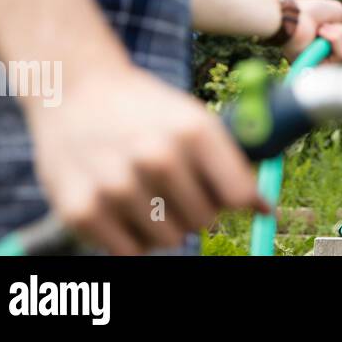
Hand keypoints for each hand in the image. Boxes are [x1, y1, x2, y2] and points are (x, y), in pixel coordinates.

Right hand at [27, 64, 270, 254]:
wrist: (74, 90)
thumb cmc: (145, 110)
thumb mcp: (193, 119)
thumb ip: (231, 164)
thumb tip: (267, 211)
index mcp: (194, 131)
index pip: (239, 194)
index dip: (239, 200)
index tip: (228, 195)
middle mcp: (157, 157)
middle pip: (205, 221)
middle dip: (198, 209)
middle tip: (176, 187)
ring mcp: (117, 186)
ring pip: (169, 241)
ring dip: (163, 225)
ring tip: (146, 192)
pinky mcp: (81, 210)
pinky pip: (128, 251)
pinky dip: (129, 237)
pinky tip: (119, 205)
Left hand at [283, 0, 341, 63]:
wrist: (293, 15)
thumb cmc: (311, 11)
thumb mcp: (338, 12)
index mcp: (335, 44)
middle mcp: (331, 56)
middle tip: (330, 26)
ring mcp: (325, 62)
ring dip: (339, 35)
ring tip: (322, 29)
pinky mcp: (319, 67)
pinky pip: (341, 57)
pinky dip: (334, 40)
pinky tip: (321, 33)